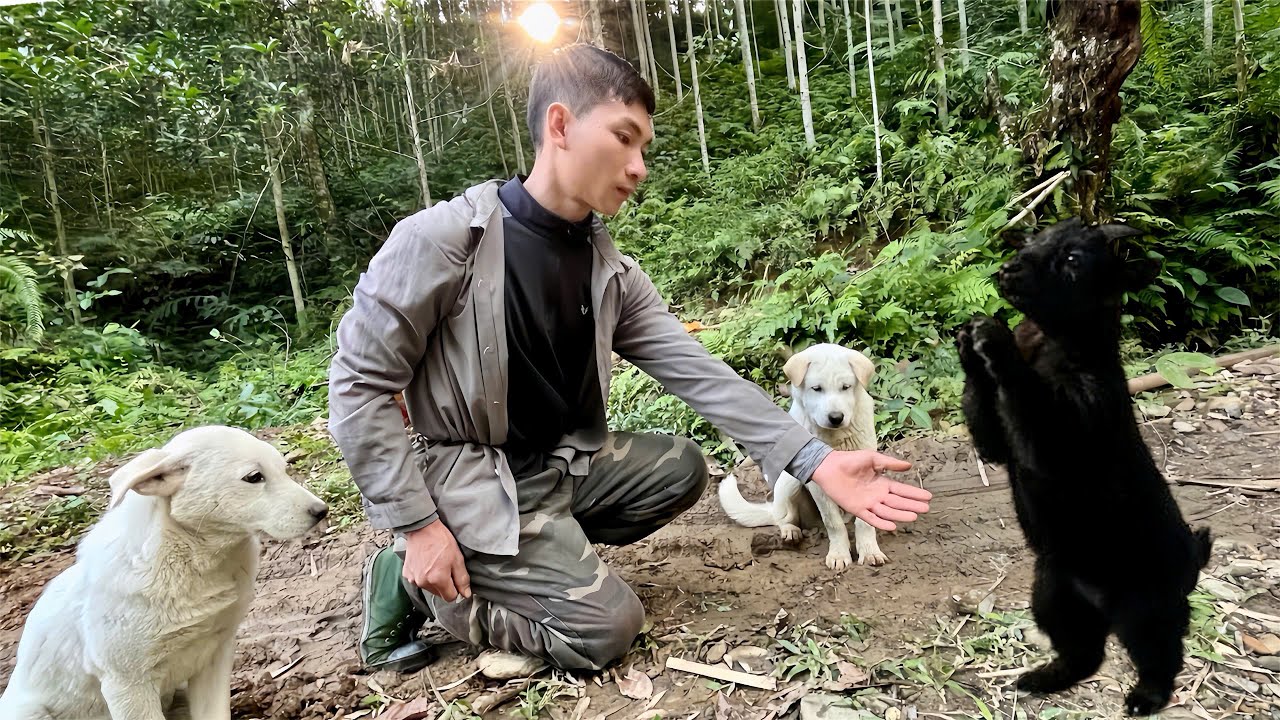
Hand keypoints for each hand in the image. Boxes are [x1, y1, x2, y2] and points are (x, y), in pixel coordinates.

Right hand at [402, 519, 471, 601]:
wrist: (422, 528)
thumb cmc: (440, 540)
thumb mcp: (457, 558)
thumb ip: (462, 579)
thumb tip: (466, 594)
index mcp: (437, 579)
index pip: (450, 597)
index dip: (456, 589)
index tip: (455, 579)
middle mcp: (423, 582)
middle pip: (439, 593)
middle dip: (444, 585)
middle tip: (446, 567)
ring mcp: (413, 578)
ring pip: (429, 588)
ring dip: (433, 581)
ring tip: (435, 564)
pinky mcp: (407, 573)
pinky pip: (419, 581)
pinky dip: (423, 575)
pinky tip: (426, 563)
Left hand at [810, 450, 931, 530]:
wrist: (829, 466)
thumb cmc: (850, 460)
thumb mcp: (872, 458)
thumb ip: (890, 463)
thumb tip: (909, 465)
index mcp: (882, 483)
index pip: (902, 490)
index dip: (914, 494)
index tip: (928, 497)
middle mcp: (877, 495)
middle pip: (897, 502)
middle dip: (911, 505)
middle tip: (926, 508)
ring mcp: (868, 503)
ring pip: (887, 512)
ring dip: (900, 515)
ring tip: (913, 517)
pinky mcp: (856, 509)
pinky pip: (871, 518)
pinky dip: (881, 523)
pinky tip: (892, 526)